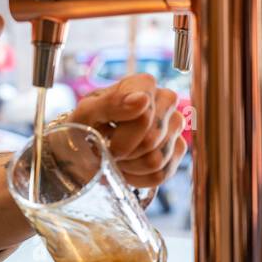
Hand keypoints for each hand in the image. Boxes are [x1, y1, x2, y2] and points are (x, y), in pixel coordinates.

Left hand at [69, 72, 186, 187]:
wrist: (84, 148)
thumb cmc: (85, 126)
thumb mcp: (86, 114)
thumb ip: (111, 103)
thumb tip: (142, 99)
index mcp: (144, 85)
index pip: (144, 116)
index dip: (121, 137)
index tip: (105, 136)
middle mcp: (166, 101)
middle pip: (150, 140)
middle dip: (123, 152)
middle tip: (107, 148)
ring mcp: (175, 125)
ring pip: (156, 160)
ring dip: (128, 166)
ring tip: (116, 157)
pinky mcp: (177, 150)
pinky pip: (161, 174)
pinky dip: (137, 177)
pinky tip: (127, 167)